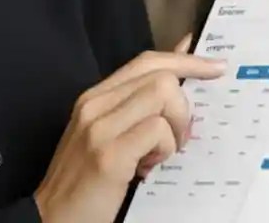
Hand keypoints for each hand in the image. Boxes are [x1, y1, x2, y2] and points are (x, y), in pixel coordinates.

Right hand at [34, 36, 224, 222]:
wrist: (53, 218)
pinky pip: (158, 130)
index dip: (185, 60)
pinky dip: (165, 149)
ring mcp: (100, 127)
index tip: (215, 67)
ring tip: (157, 156)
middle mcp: (95, 104)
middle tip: (177, 138)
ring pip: (164, 94)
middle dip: (184, 106)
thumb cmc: (87, 180)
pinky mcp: (109, 154)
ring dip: (174, 129)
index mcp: (95, 97)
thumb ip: (138, 108)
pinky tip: (148, 168)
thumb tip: (179, 78)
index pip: (148, 61)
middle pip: (162, 75)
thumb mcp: (109, 134)